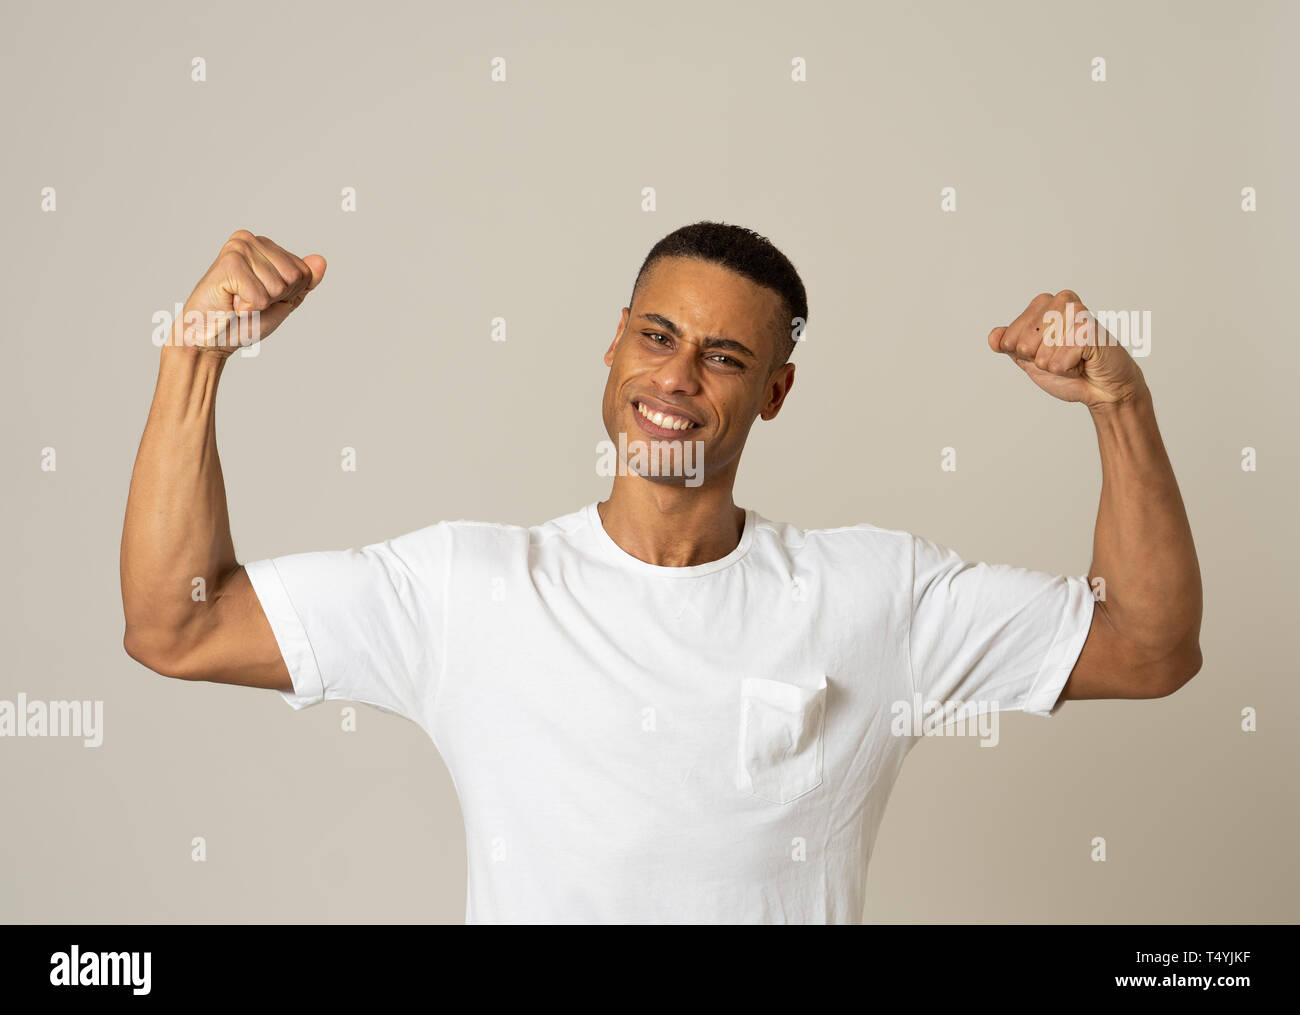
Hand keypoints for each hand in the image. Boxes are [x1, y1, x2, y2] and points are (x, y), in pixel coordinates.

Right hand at [176, 230, 325, 354]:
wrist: (210, 338)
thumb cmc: (243, 320)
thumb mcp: (284, 301)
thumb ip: (304, 282)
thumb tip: (321, 260)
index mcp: (266, 246)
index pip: (304, 273)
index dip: (288, 295)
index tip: (262, 298)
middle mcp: (251, 240)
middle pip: (294, 278)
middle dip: (275, 298)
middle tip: (248, 301)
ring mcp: (239, 249)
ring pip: (279, 287)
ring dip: (259, 304)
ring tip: (237, 301)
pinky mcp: (229, 263)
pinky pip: (261, 296)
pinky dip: (248, 309)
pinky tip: (230, 303)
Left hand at [987, 290, 1146, 407]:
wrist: (1103, 387)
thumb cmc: (1071, 370)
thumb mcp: (1030, 359)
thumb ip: (1010, 346)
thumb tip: (994, 336)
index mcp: (1042, 304)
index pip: (1007, 339)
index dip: (1025, 356)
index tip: (1048, 353)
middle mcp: (1059, 301)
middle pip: (1023, 346)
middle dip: (1041, 361)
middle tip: (1064, 356)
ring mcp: (1075, 313)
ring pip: (1040, 355)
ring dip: (1057, 366)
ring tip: (1076, 358)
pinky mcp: (1088, 329)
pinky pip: (1059, 362)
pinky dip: (1070, 370)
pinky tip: (1084, 361)